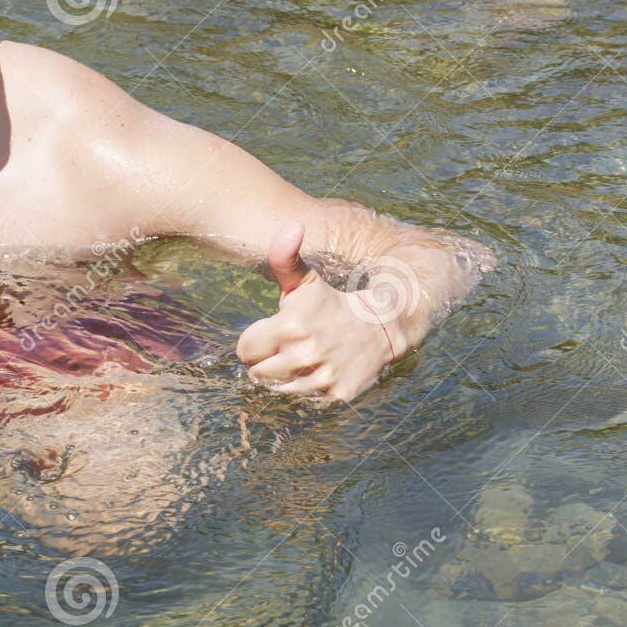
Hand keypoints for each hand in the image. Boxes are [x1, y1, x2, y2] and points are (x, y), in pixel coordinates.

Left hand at [235, 222, 402, 403]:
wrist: (382, 326)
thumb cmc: (331, 303)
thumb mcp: (306, 281)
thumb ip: (285, 257)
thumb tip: (292, 225)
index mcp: (290, 325)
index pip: (245, 349)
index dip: (254, 342)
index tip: (271, 333)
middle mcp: (306, 353)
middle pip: (257, 373)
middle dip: (266, 361)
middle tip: (286, 348)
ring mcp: (324, 377)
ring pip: (279, 389)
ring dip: (284, 377)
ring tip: (300, 359)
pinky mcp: (338, 395)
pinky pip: (304, 401)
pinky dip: (306, 390)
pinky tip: (318, 371)